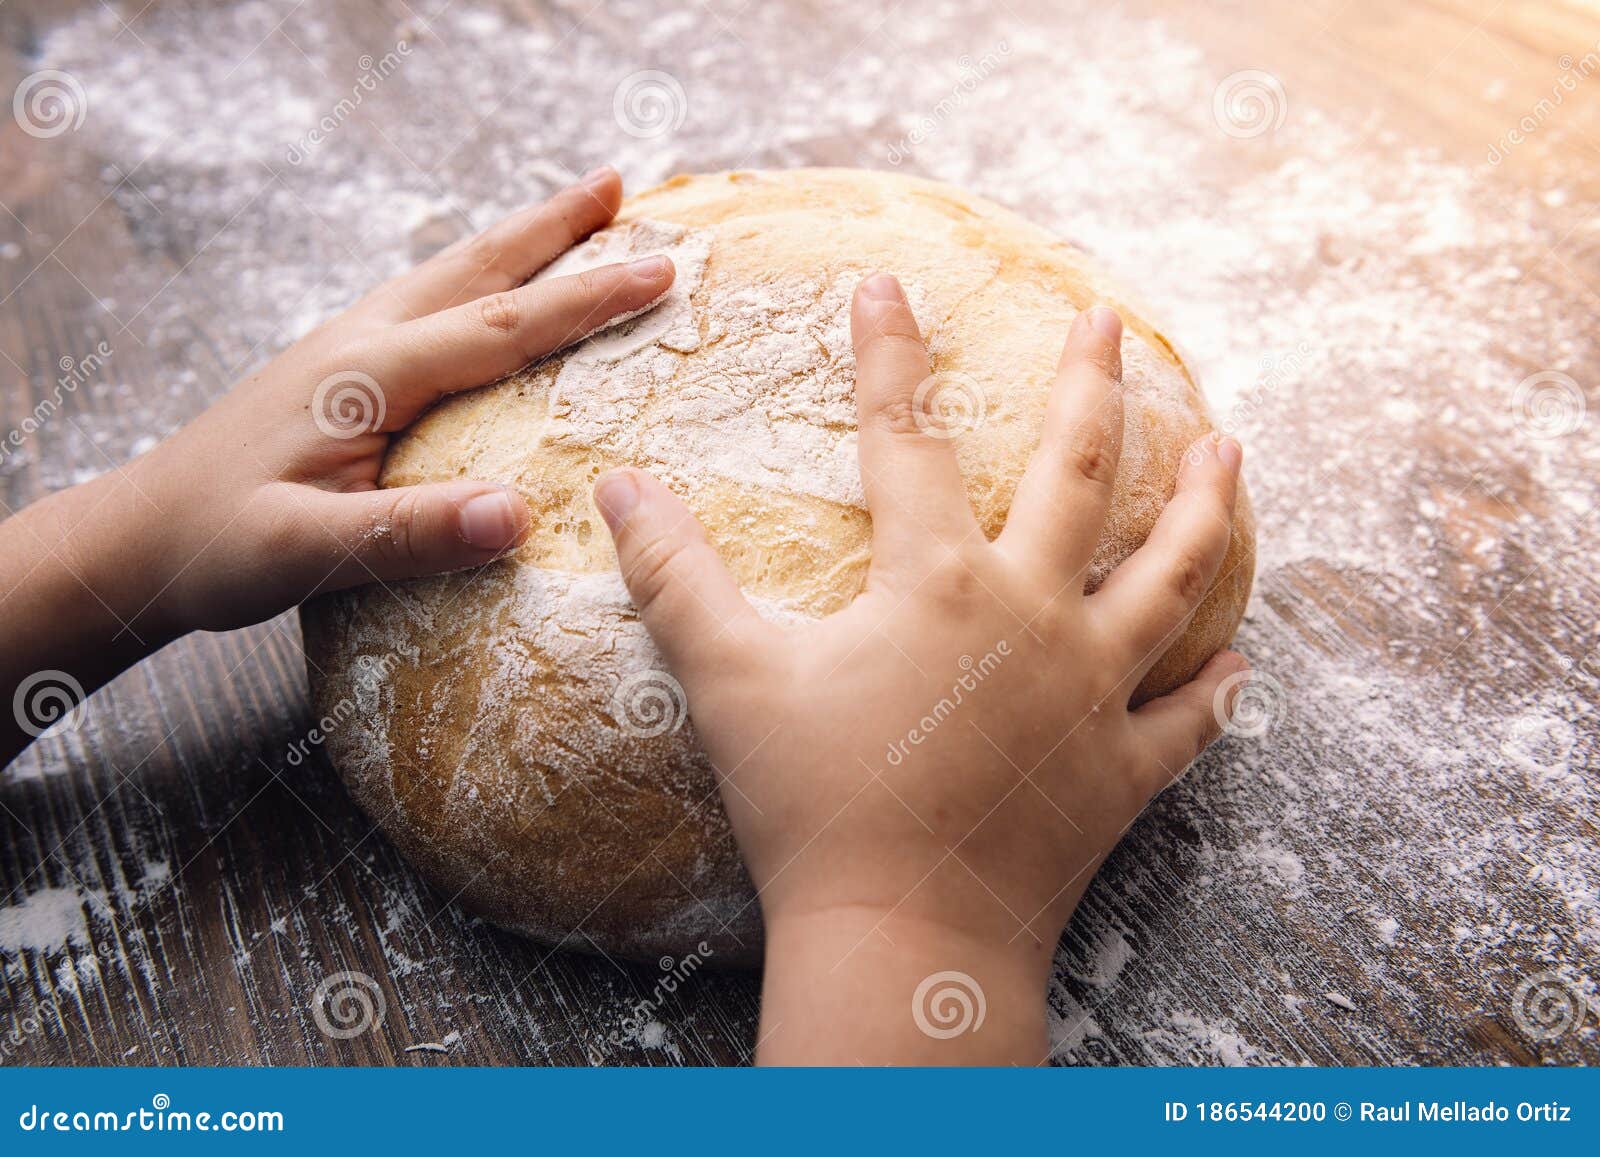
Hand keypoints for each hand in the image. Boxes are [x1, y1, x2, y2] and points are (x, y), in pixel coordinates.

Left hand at [1, 165, 669, 760]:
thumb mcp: (309, 551)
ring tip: (577, 212)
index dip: (584, 299)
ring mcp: (346, 349)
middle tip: (622, 186)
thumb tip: (518, 516)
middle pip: (475, 269)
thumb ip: (410, 534)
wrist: (138, 536)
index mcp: (366, 376)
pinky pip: (428, 304)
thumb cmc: (218, 546)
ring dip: (519, 241)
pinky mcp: (338, 371)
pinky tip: (489, 291)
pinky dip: (481, 280)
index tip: (658, 269)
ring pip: (449, 276)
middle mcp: (359, 343)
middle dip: (555, 227)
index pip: (498, 327)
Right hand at [594, 274, 1246, 1063]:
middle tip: (1106, 321)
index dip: (889, 352)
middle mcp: (1032, 616)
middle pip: (1076, 475)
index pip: (906, 438)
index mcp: (936, 583)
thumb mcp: (728, 679)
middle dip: (1091, 386)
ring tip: (1227, 449)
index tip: (886, 284)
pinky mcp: (1121, 771)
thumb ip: (676, 574)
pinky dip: (1214, 690)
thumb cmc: (812, 806)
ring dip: (1201, 506)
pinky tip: (1237, 663)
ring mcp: (1092, 692)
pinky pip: (1187, 720)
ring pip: (1169, 576)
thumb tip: (620, 486)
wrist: (903, 938)